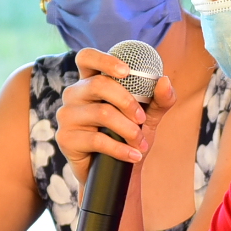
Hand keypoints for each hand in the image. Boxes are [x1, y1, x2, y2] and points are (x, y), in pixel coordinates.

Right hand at [56, 47, 176, 186]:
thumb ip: (159, 99)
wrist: (116, 173)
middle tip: (142, 120)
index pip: (86, 58)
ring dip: (128, 129)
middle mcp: (74, 94)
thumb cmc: (127, 137)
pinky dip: (120, 148)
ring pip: (102, 113)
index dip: (104, 60)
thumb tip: (164, 81)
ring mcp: (67, 115)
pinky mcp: (65, 138)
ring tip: (140, 143)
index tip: (126, 71)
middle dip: (127, 102)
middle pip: (99, 84)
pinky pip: (96, 140)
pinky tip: (133, 155)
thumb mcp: (148, 117)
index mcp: (90, 81)